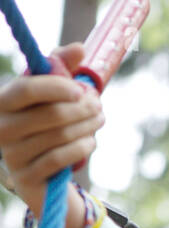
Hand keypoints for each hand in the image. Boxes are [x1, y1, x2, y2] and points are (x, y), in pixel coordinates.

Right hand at [0, 43, 102, 227]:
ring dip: (87, 127)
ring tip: (99, 120)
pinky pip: (61, 158)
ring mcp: (12, 155)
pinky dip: (81, 147)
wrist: (38, 173)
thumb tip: (80, 48)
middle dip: (81, 109)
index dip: (56, 87)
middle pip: (51, 115)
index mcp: (3, 101)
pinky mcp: (25, 178)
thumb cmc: (43, 123)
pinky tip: (91, 141)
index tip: (81, 89)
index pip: (28, 89)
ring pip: (59, 137)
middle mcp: (2, 128)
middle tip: (99, 107)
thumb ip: (61, 67)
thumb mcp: (50, 94)